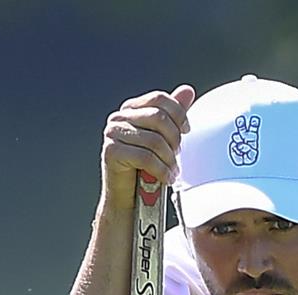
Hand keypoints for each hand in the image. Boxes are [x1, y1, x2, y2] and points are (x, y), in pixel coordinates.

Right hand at [101, 85, 194, 209]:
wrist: (127, 199)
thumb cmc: (144, 169)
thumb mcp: (163, 138)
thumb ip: (172, 115)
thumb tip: (187, 91)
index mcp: (131, 109)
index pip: (159, 99)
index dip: (178, 113)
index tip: (186, 130)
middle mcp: (119, 118)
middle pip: (158, 117)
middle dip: (174, 139)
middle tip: (177, 155)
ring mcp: (112, 134)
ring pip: (154, 140)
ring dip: (169, 159)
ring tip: (172, 170)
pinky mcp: (111, 152)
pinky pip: (145, 157)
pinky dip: (161, 170)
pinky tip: (166, 177)